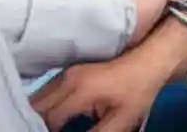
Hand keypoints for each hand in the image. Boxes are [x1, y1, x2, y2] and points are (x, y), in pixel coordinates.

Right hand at [31, 56, 164, 131]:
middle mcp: (67, 80)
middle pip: (37, 106)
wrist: (148, 61)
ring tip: (44, 128)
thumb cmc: (138, 91)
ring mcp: (67, 73)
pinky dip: (44, 106)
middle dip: (37, 123)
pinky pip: (46, 91)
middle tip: (42, 131)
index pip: (50, 118)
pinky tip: (49, 118)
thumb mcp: (121, 120)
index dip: (46, 131)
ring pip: (38, 97)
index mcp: (80, 91)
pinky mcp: (69, 72)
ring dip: (38, 114)